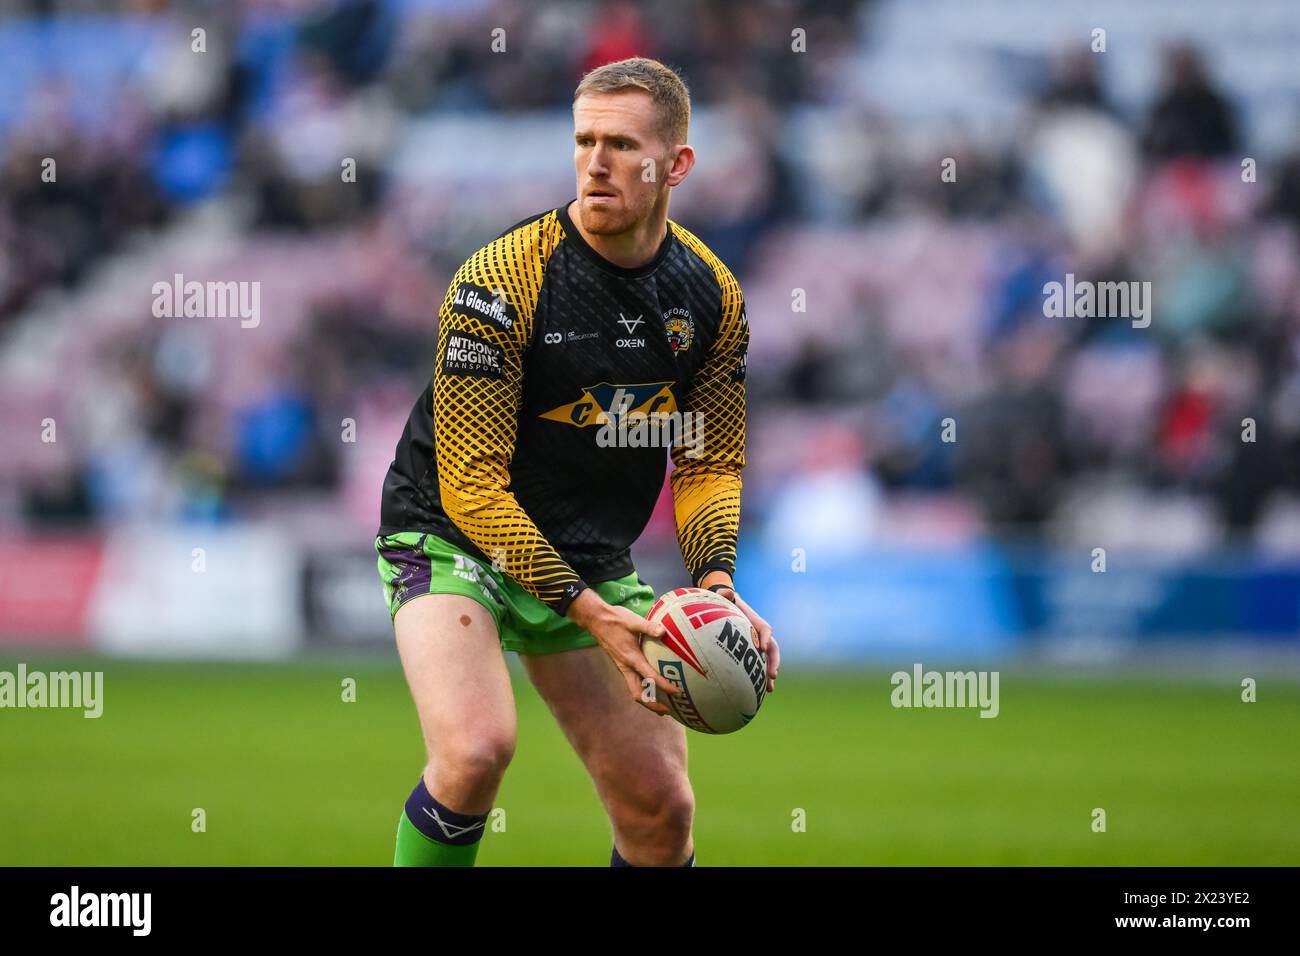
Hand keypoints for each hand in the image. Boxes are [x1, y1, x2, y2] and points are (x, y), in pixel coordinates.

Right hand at [567, 589, 682, 715]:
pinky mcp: (622, 666)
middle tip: (670, 711)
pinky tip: (653, 689)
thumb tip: (664, 631)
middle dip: (653, 705)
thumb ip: (649, 626)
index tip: (678, 692)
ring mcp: (623, 668)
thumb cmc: (615, 620)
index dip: (664, 686)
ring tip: (664, 707)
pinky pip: (633, 683)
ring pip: (634, 691)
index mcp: (631, 658)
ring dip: (648, 701)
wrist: (596, 620)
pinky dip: (644, 690)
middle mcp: (626, 667)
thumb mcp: (633, 621)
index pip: (650, 677)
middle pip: (638, 695)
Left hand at [705, 581, 778, 692]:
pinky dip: (759, 678)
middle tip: (772, 675)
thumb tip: (727, 592)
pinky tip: (755, 692)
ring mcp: (757, 645)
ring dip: (770, 674)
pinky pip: (757, 666)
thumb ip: (724, 594)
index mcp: (754, 621)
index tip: (762, 647)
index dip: (765, 637)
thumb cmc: (724, 602)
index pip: (764, 629)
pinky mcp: (750, 653)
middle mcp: (759, 634)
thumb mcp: (723, 596)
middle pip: (772, 649)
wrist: (725, 607)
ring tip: (769, 689)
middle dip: (774, 662)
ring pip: (768, 661)